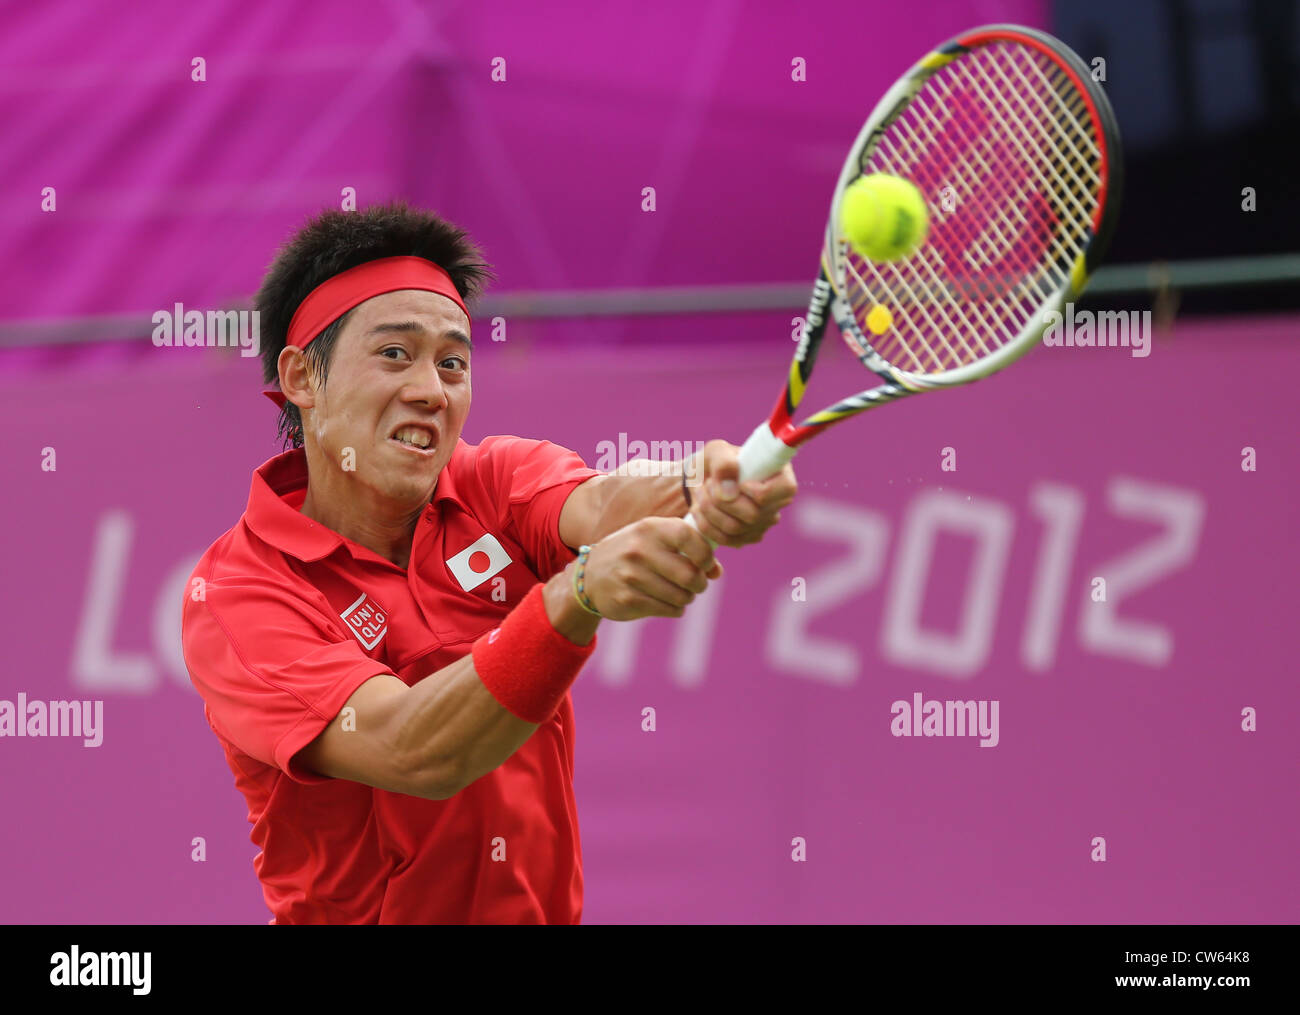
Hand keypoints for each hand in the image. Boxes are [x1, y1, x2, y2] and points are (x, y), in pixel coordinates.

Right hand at [580, 516, 721, 620]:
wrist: (590, 576)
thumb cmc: (634, 555)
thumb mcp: (654, 540)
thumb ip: (687, 548)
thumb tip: (716, 571)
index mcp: (649, 528)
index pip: (688, 537)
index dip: (705, 553)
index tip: (707, 564)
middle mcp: (639, 549)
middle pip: (689, 574)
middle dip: (699, 583)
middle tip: (696, 584)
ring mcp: (631, 575)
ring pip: (681, 596)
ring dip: (686, 598)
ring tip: (679, 593)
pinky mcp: (627, 599)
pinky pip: (668, 609)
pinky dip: (674, 609)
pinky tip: (666, 602)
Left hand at [685, 439, 797, 546]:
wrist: (704, 479)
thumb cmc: (716, 461)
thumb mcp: (716, 452)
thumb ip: (723, 463)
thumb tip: (729, 492)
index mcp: (780, 474)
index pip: (786, 489)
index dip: (760, 490)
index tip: (740, 482)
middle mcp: (777, 501)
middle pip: (754, 514)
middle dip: (721, 499)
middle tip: (707, 483)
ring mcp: (764, 522)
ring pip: (736, 528)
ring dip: (709, 510)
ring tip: (701, 492)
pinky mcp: (749, 537)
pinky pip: (726, 539)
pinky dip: (706, 524)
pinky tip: (700, 508)